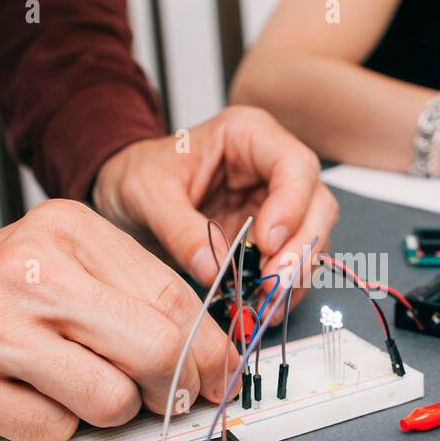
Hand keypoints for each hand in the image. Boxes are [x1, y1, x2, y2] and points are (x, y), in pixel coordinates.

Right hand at [0, 200, 239, 440]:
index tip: (221, 374)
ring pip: (110, 401)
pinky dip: (58, 425)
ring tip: (80, 383)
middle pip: (153, 351)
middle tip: (165, 394)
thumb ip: (148, 299)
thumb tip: (218, 359)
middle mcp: (29, 272)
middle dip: (172, 386)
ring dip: (111, 408)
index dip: (210, 350)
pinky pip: (55, 430)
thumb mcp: (80, 262)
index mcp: (69, 230)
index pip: (173, 300)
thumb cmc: (13, 288)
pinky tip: (35, 395)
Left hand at [92, 106, 338, 306]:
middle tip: (274, 285)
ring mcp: (276, 202)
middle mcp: (272, 166)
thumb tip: (213, 267)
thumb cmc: (136, 175)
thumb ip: (180, 229)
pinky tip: (265, 305)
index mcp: (248, 135)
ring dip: (295, 274)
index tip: (267, 244)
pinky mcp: (270, 236)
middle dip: (300, 249)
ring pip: (312, 236)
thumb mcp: (147, 195)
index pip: (294, 165)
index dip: (291, 206)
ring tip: (267, 302)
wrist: (124, 193)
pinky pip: (291, 262)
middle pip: (315, 204)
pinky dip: (283, 287)